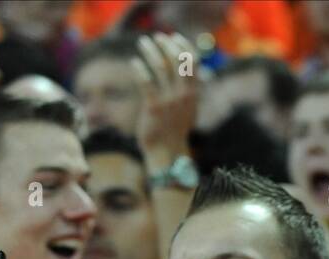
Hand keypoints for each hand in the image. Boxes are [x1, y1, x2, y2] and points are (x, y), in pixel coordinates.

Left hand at [133, 33, 198, 163]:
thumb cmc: (174, 129)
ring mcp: (170, 101)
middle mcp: (184, 95)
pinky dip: (140, 69)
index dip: (184, 46)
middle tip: (156, 37)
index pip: (194, 63)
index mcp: (194, 94)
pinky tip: (135, 62)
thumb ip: (188, 91)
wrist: (166, 152)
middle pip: (178, 60)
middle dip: (167, 45)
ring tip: (143, 43)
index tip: (174, 37)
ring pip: (161, 67)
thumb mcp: (187, 109)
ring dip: (151, 51)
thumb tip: (187, 72)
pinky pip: (146, 81)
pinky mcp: (154, 107)